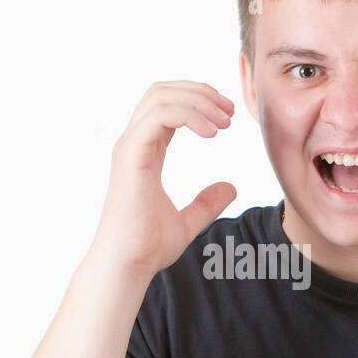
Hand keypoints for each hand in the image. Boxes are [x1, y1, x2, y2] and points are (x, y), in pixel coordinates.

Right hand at [91, 81, 236, 278]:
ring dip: (197, 100)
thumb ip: (206, 204)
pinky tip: (211, 133)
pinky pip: (158, 117)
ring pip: (160, 97)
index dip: (199, 101)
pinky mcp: (131, 157)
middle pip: (162, 91)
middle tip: (230, 111)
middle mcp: (134, 144)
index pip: (167, 105)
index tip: (227, 116)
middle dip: (200, 92)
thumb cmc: (147, 247)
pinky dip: (188, 116)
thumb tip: (230, 188)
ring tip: (224, 121)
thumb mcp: (188, 222)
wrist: (127, 265)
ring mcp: (130, 148)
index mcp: (145, 152)